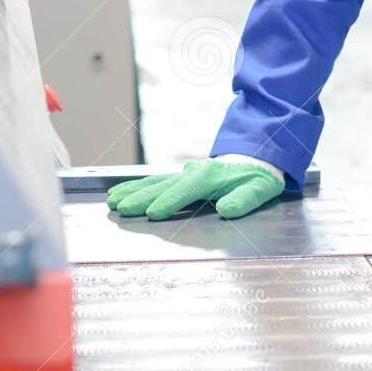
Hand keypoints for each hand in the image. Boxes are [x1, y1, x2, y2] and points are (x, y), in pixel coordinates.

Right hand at [106, 158, 283, 220]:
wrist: (257, 157)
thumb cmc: (258, 178)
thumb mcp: (259, 190)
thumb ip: (243, 200)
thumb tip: (227, 210)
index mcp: (211, 177)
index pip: (186, 191)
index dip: (169, 202)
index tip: (153, 213)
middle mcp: (193, 172)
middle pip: (163, 186)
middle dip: (141, 197)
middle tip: (121, 208)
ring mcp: (185, 173)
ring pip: (153, 182)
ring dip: (132, 191)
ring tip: (112, 201)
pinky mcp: (181, 176)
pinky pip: (154, 181)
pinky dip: (136, 186)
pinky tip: (120, 191)